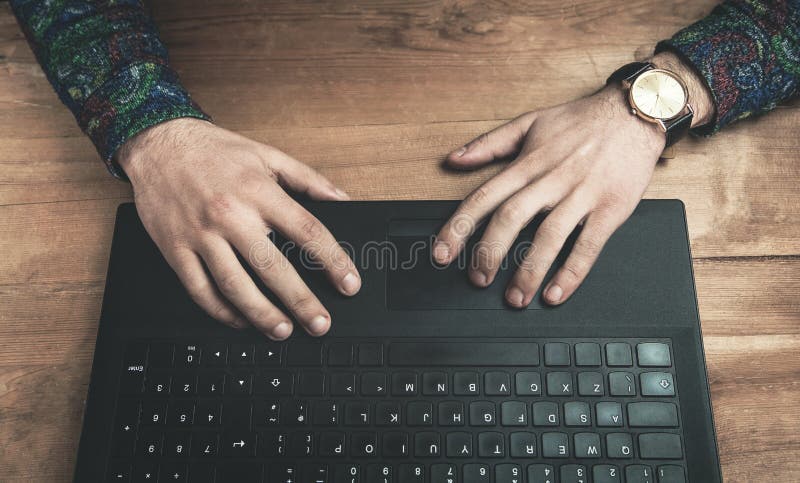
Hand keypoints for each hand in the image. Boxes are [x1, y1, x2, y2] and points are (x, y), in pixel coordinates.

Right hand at [116, 118, 360, 339]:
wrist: (158, 143)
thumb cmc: (214, 151)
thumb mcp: (267, 154)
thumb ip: (308, 179)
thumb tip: (342, 200)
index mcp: (258, 191)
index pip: (306, 231)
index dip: (333, 261)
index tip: (349, 283)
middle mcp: (230, 215)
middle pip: (272, 267)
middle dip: (301, 301)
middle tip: (320, 324)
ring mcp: (200, 235)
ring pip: (235, 286)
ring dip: (262, 314)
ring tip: (283, 331)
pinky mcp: (175, 250)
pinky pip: (200, 289)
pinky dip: (221, 311)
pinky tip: (240, 321)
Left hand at [434, 53, 713, 306]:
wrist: (636, 113)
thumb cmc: (581, 121)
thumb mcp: (530, 122)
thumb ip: (488, 144)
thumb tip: (452, 159)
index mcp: (528, 162)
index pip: (485, 196)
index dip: (459, 226)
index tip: (442, 253)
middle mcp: (551, 178)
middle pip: (511, 217)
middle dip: (489, 252)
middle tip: (477, 279)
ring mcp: (582, 194)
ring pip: (549, 236)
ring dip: (528, 271)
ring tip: (515, 297)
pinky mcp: (611, 208)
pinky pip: (589, 245)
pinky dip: (572, 272)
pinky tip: (556, 293)